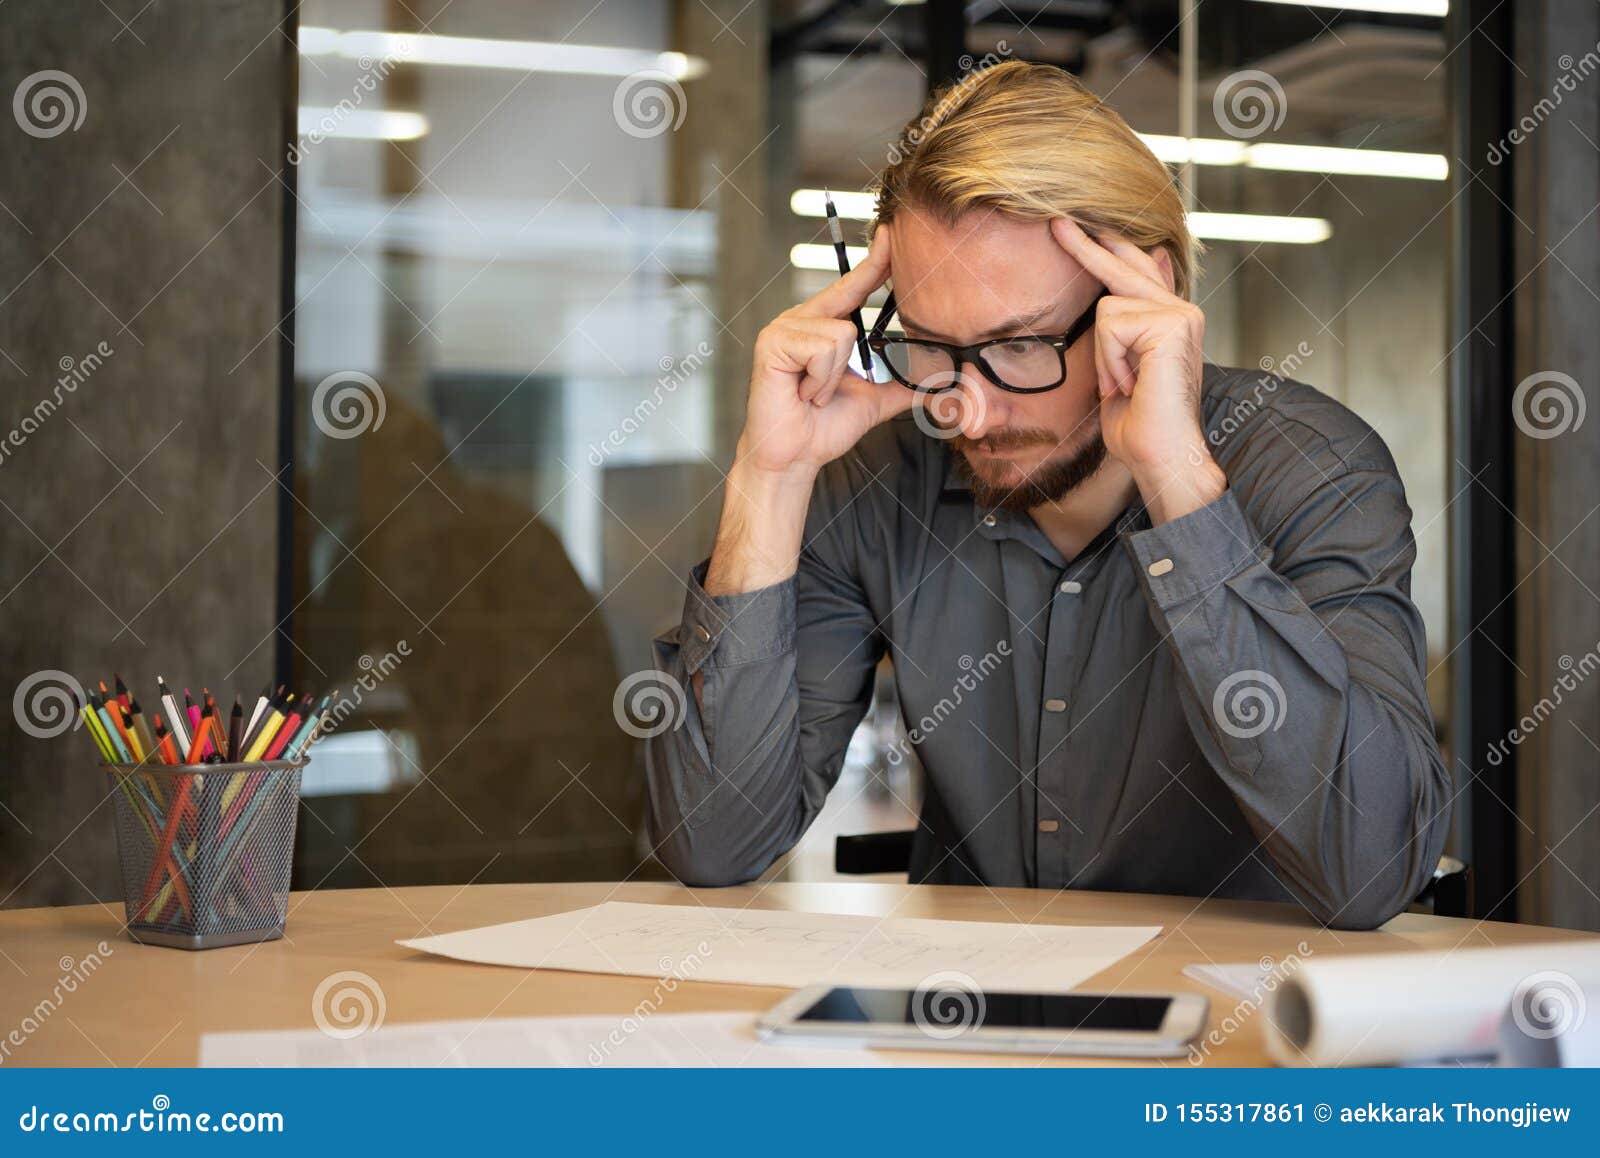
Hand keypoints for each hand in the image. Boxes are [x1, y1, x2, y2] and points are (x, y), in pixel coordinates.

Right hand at [736, 228, 912, 479]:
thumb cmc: (822, 428)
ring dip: (834, 376)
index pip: (853, 285)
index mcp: (822, 325)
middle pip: (850, 303)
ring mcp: (783, 328)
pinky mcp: (773, 342)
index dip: (874, 260)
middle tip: (826, 392)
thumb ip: (904, 385)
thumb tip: (942, 384)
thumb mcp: (874, 401)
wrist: (793, 458)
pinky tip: (803, 394)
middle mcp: (801, 319)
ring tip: (813, 395)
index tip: (891, 232)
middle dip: (849, 354)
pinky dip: (821, 379)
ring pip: (842, 332)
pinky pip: (824, 348)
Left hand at [1050, 217, 1224, 523]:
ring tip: (1126, 385)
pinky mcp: (1173, 324)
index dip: (1109, 247)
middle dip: (1086, 246)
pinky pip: (1112, 325)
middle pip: (1124, 265)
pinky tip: (1132, 383)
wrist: (1160, 455)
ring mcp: (1182, 314)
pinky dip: (1112, 360)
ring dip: (1105, 356)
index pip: (1136, 270)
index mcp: (1171, 318)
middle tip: (1055, 221)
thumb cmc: (1139, 424)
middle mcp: (1182, 310)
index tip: (1084, 224)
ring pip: (1108, 308)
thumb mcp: (1120, 370)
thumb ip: (1119, 331)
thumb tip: (1112, 300)